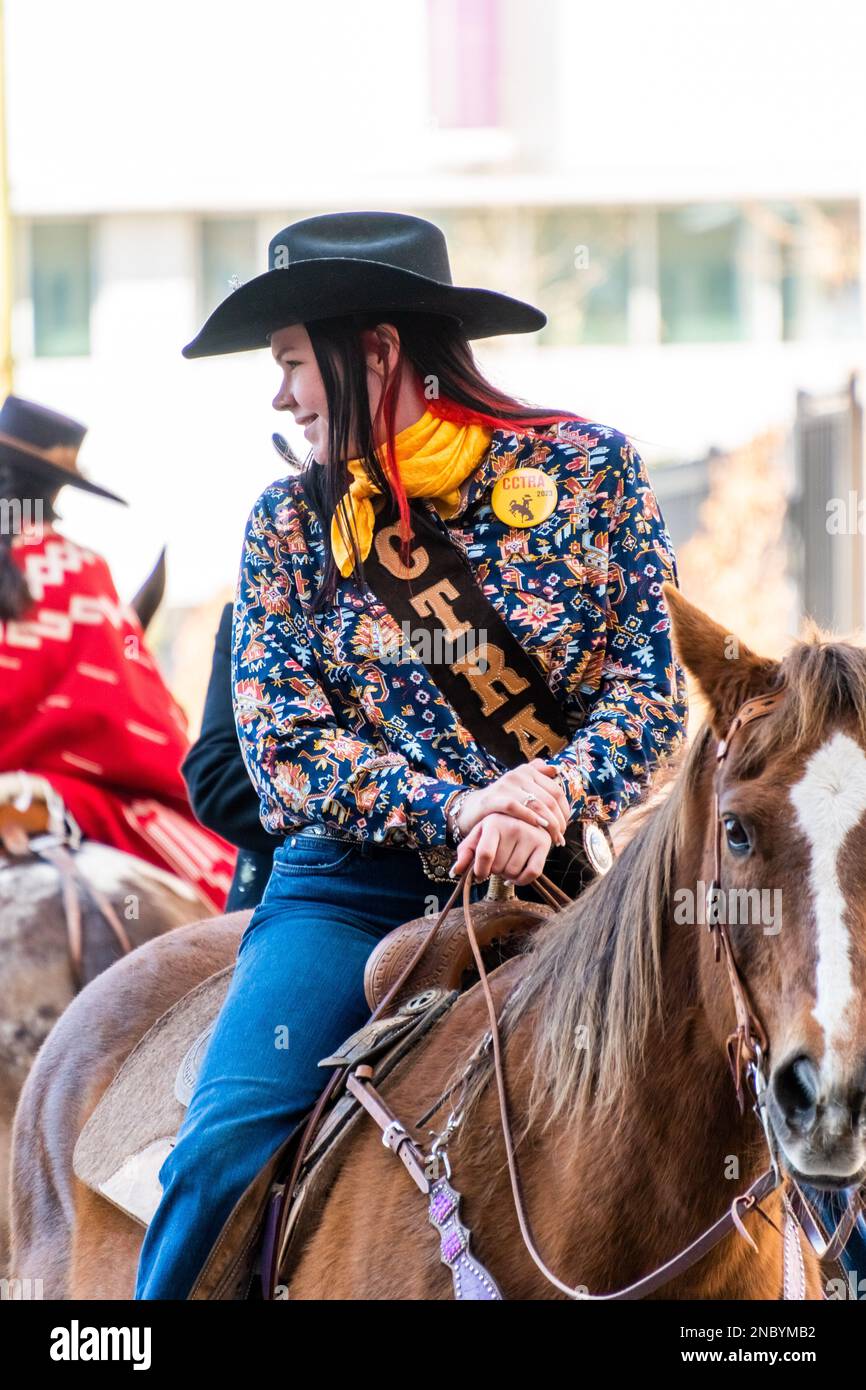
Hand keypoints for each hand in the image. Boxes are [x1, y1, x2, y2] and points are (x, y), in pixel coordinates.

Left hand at [450, 813, 553, 886]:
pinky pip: (533, 873)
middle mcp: (514, 826)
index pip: (485, 854)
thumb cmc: (495, 831)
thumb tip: (455, 872)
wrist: (521, 819)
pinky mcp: (544, 844)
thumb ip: (465, 853)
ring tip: (507, 863)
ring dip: (507, 875)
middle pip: (498, 866)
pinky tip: (517, 875)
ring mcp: (531, 834)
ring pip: (514, 872)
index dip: (480, 870)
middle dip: (494, 870)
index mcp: (494, 822)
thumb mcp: (477, 837)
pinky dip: (522, 880)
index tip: (480, 873)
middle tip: (497, 861)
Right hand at [454, 759, 569, 845]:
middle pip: (549, 799)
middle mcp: (517, 775)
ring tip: (553, 839)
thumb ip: (536, 774)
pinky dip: (530, 818)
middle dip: (559, 821)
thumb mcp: (519, 787)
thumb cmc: (501, 802)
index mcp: (528, 771)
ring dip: (550, 824)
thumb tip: (555, 770)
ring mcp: (505, 786)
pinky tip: (538, 828)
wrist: (472, 809)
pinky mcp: (493, 798)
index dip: (565, 810)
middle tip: (560, 837)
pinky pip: (516, 807)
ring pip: (537, 804)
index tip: (565, 826)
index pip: (556, 791)